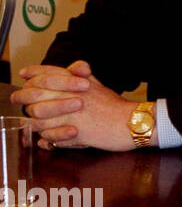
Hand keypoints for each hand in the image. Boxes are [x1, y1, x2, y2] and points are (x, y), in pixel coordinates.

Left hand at [14, 60, 138, 150]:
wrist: (134, 123)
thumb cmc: (116, 106)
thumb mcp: (99, 86)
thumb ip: (83, 76)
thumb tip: (75, 67)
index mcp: (78, 83)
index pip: (48, 73)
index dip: (33, 73)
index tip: (25, 75)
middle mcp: (72, 95)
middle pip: (36, 95)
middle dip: (25, 99)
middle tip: (22, 103)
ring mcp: (73, 114)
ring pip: (39, 118)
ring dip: (36, 123)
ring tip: (39, 126)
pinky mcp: (77, 132)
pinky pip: (51, 137)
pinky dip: (48, 139)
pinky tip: (50, 139)